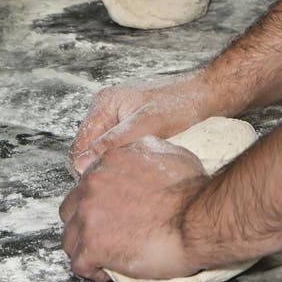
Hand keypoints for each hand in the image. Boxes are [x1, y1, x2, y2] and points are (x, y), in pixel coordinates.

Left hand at [60, 139, 207, 280]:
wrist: (196, 218)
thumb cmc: (192, 190)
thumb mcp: (170, 153)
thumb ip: (145, 153)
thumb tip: (141, 162)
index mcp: (109, 160)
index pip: (88, 182)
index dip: (98, 201)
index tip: (111, 214)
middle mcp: (93, 183)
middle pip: (71, 208)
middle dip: (84, 223)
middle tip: (104, 236)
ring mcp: (90, 214)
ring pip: (69, 237)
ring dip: (83, 248)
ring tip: (102, 257)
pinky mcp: (92, 244)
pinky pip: (78, 263)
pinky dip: (91, 270)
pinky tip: (108, 271)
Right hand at [70, 71, 211, 174]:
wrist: (201, 94)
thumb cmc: (178, 103)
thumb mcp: (145, 125)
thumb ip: (112, 142)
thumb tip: (81, 163)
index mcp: (103, 103)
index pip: (79, 144)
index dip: (85, 168)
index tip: (102, 187)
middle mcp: (104, 108)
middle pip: (87, 148)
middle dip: (97, 167)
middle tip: (118, 185)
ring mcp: (115, 116)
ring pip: (101, 149)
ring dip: (110, 163)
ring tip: (128, 176)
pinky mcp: (126, 124)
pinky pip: (114, 147)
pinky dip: (121, 158)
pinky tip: (136, 166)